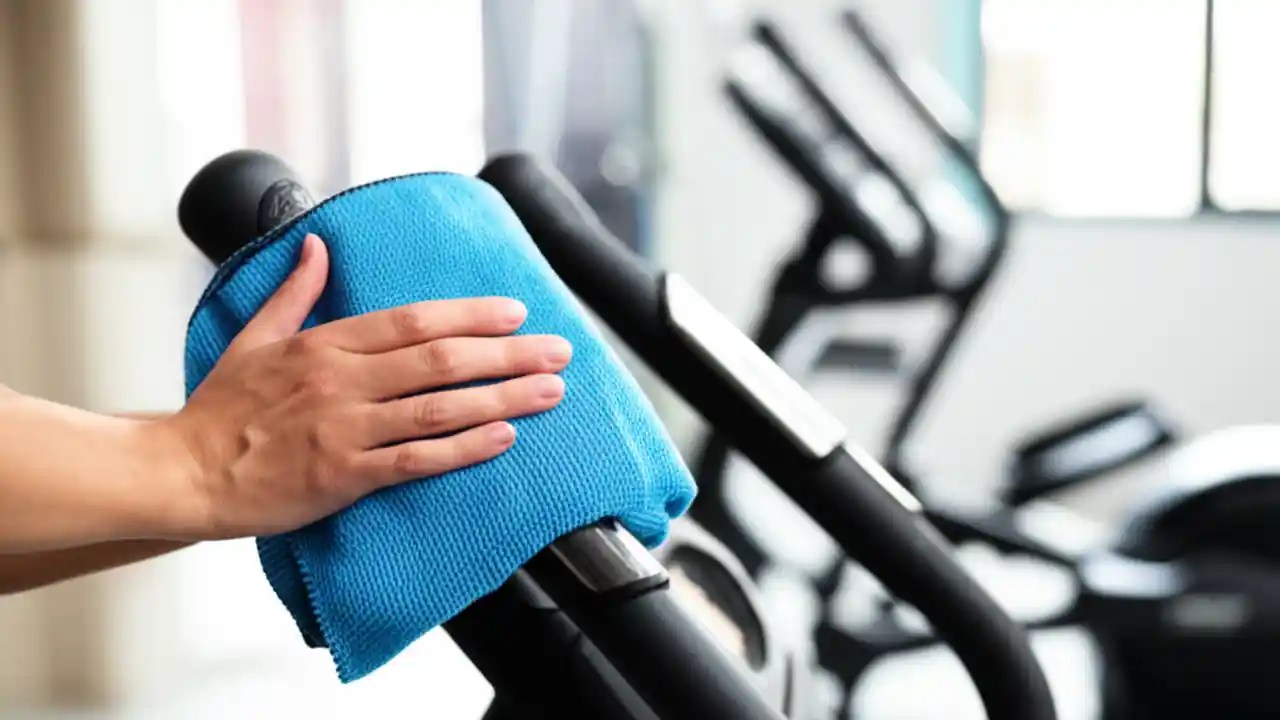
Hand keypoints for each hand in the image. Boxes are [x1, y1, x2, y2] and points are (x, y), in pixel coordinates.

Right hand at [156, 234, 570, 539]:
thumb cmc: (222, 407)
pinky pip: (415, 460)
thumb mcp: (254, 335)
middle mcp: (341, 380)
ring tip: (549, 391)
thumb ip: (295, 290)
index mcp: (324, 342)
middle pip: (439, 360)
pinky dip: (462, 449)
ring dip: (500, 397)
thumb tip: (319, 244)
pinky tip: (503, 438)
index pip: (412, 320)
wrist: (186, 472)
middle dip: (506, 353)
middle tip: (559, 351)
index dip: (470, 314)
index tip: (516, 312)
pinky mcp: (344, 476)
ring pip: (437, 408)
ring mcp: (344, 428)